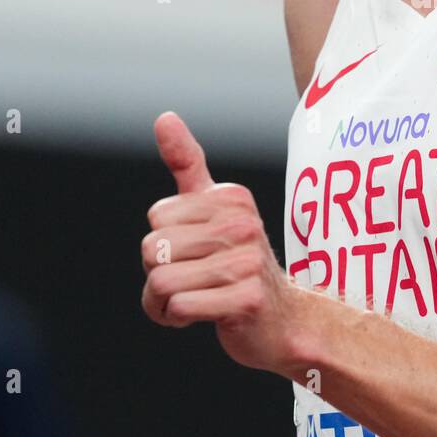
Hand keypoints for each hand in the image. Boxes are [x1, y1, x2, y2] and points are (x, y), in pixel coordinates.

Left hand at [141, 111, 295, 374]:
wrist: (282, 321)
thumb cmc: (238, 263)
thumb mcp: (214, 209)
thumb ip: (188, 163)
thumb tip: (164, 116)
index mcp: (232, 198)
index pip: (156, 217)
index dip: (163, 242)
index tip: (192, 253)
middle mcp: (243, 224)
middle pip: (154, 249)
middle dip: (159, 275)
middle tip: (190, 281)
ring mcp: (248, 262)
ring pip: (162, 282)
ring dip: (164, 302)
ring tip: (193, 300)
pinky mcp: (246, 299)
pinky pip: (179, 307)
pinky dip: (177, 318)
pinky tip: (199, 317)